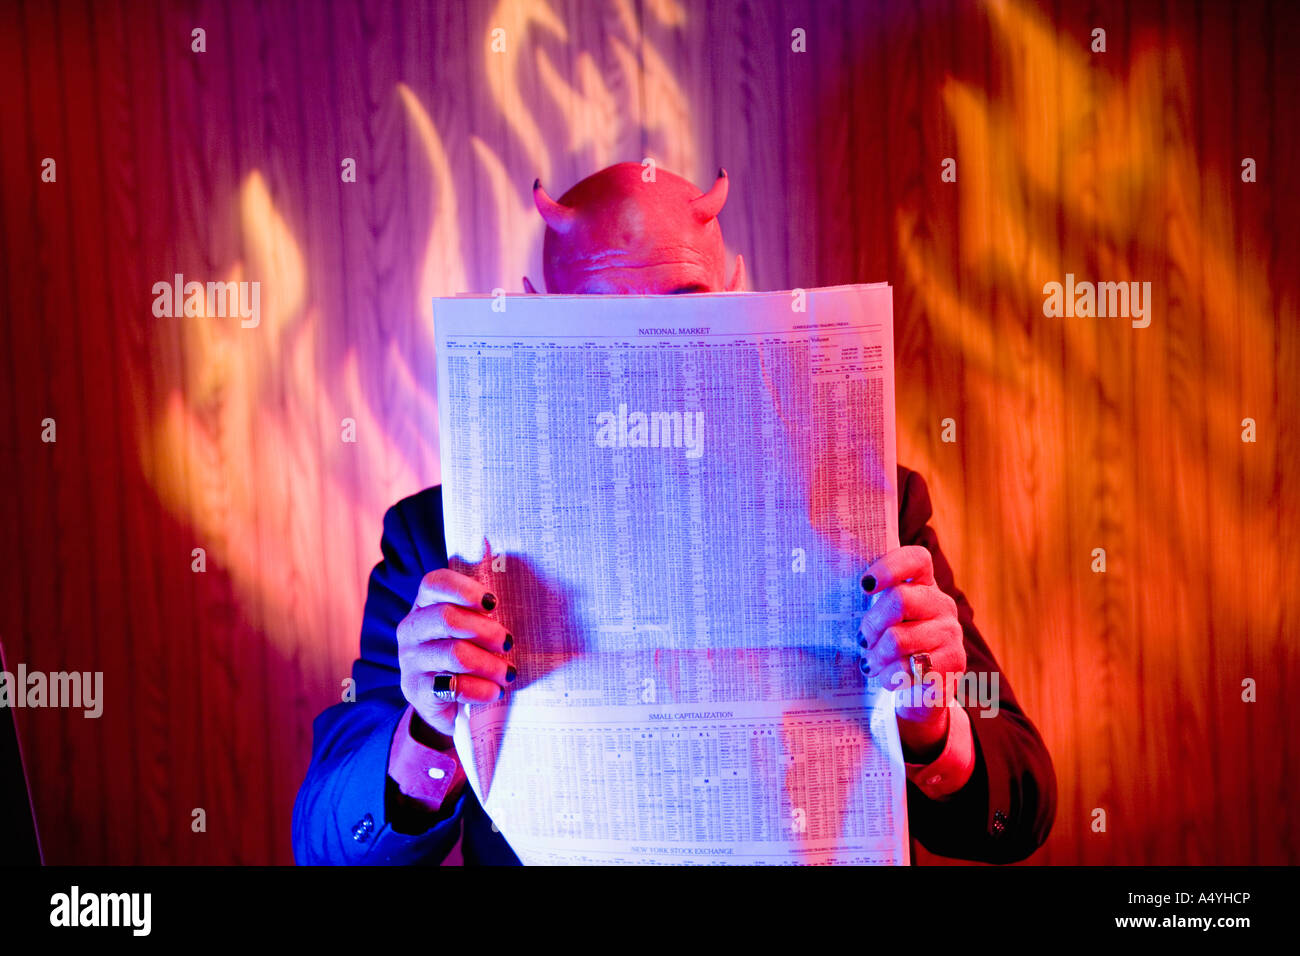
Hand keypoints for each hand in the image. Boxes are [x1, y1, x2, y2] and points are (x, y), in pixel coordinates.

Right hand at [396, 568, 515, 737]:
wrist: (444, 706)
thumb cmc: (464, 658)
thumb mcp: (468, 632)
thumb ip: (481, 616)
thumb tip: (517, 604)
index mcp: (424, 606)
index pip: (435, 583)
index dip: (465, 590)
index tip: (492, 603)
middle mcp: (411, 630)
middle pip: (447, 617)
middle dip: (486, 631)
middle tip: (507, 643)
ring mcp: (410, 660)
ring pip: (455, 654)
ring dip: (490, 664)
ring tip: (507, 673)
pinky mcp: (416, 690)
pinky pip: (455, 686)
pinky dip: (482, 689)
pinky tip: (494, 691)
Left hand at [857, 546, 965, 757]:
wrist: (919, 692)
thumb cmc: (891, 649)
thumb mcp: (882, 621)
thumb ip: (869, 603)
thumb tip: (827, 585)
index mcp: (924, 586)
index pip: (916, 560)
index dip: (890, 568)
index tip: (865, 586)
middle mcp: (942, 605)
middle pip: (900, 599)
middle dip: (872, 623)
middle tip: (862, 640)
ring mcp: (950, 633)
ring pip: (899, 639)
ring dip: (877, 656)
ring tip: (871, 664)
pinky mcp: (953, 663)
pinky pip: (910, 668)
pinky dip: (891, 676)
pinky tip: (888, 678)